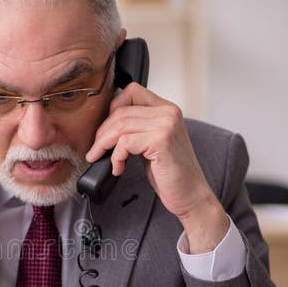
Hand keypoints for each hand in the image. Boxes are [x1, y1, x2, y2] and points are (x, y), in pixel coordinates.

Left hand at [86, 82, 228, 252]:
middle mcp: (168, 112)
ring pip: (120, 125)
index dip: (113, 108)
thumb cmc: (172, 173)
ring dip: (103, 144)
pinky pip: (125, 142)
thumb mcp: (153, 143)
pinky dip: (116, 157)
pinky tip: (118, 168)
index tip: (105, 129)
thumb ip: (138, 128)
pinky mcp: (160, 140)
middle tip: (96, 149)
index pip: (132, 90)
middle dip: (102, 132)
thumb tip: (108, 124)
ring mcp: (166, 125)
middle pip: (121, 110)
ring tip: (100, 158)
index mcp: (167, 109)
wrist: (191, 195)